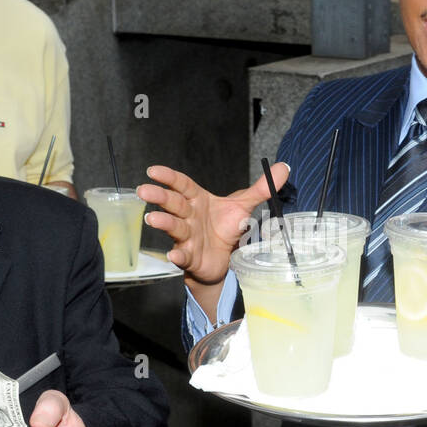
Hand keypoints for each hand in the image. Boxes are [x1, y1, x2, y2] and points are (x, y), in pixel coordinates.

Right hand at [138, 163, 289, 286]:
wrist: (224, 258)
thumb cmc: (225, 227)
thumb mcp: (244, 206)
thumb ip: (261, 188)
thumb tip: (283, 168)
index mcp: (197, 200)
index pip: (182, 185)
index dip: (169, 178)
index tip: (153, 170)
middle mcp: (189, 217)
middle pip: (173, 204)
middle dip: (159, 197)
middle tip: (143, 190)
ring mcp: (188, 237)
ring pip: (174, 228)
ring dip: (164, 222)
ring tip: (152, 219)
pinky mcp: (191, 257)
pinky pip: (183, 255)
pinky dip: (178, 256)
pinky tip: (174, 255)